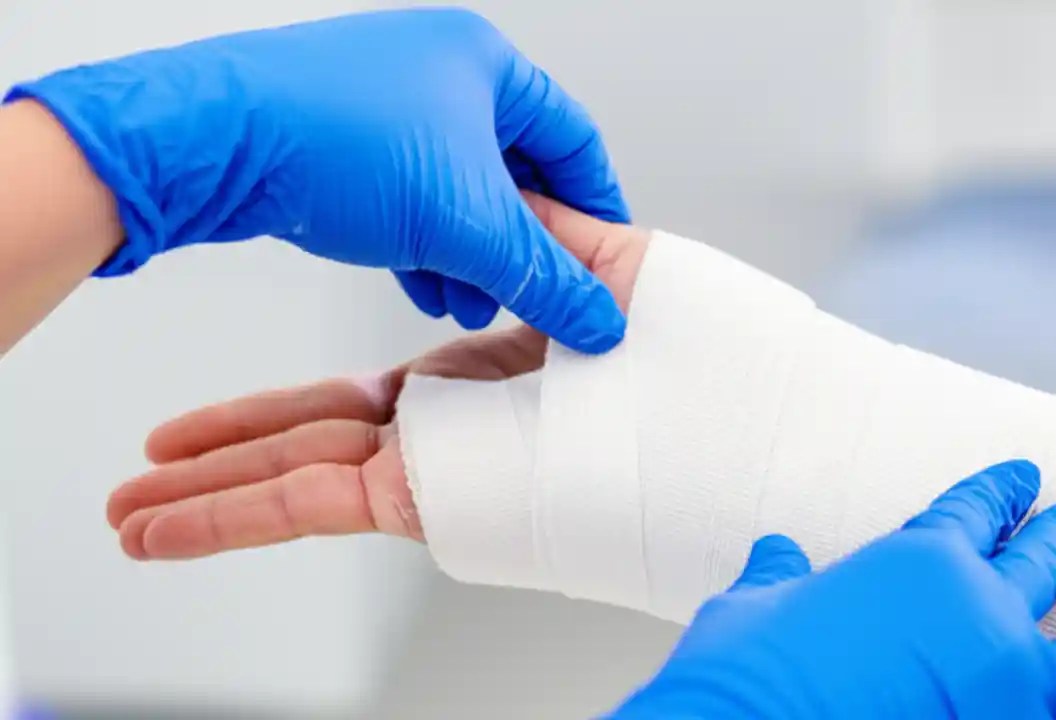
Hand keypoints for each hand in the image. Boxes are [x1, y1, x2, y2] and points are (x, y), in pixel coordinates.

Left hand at [6, 9, 627, 351]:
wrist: (212, 142)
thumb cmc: (334, 142)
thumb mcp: (467, 224)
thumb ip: (544, 276)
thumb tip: (599, 316)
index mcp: (485, 63)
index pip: (573, 141)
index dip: (595, 208)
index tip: (603, 264)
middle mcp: (438, 70)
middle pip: (513, 170)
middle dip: (522, 243)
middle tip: (532, 293)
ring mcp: (385, 101)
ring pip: (456, 189)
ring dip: (471, 253)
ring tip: (473, 302)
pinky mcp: (340, 138)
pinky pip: (406, 195)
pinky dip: (424, 243)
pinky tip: (425, 286)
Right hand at [107, 194, 648, 557]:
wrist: (721, 414)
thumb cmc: (688, 354)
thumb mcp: (610, 273)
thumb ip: (549, 239)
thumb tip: (513, 198)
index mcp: (470, 390)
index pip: (351, 403)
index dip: (271, 411)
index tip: (210, 421)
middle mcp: (442, 434)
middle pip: (303, 444)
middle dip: (218, 460)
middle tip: (143, 475)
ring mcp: (427, 465)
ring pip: (291, 478)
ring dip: (203, 497)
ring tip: (127, 515)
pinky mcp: (421, 493)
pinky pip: (312, 501)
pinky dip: (232, 514)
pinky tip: (169, 526)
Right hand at [609, 460, 1055, 719]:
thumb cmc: (747, 675)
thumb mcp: (752, 611)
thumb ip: (777, 579)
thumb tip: (774, 551)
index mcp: (915, 561)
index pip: (972, 510)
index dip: (1002, 490)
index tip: (1025, 476)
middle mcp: (978, 608)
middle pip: (1045, 558)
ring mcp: (1012, 680)